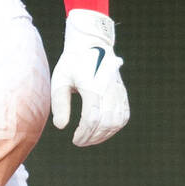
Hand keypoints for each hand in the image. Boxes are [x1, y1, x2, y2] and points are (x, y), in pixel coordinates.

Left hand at [50, 9, 129, 146]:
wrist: (92, 44)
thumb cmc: (72, 62)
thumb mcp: (60, 80)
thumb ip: (60, 103)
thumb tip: (61, 126)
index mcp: (92, 86)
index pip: (92, 118)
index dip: (84, 133)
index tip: (75, 139)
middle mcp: (108, 89)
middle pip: (106, 122)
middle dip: (93, 137)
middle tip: (80, 141)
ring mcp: (118, 90)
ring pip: (117, 121)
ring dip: (104, 135)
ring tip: (90, 138)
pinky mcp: (122, 92)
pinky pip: (124, 115)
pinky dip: (115, 127)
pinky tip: (103, 131)